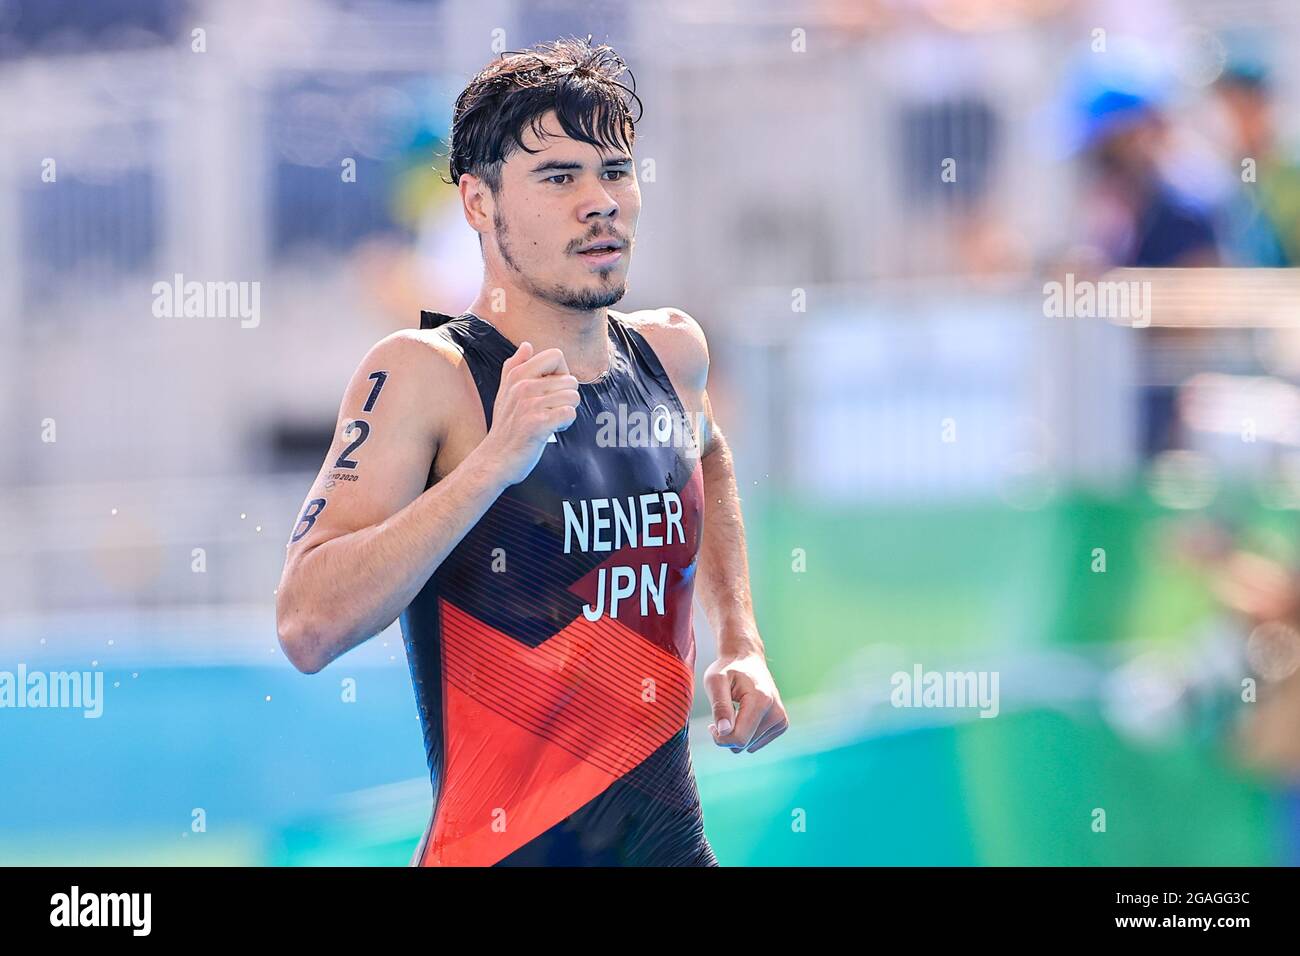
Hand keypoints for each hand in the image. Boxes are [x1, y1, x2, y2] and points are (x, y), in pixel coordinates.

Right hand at [480, 341, 579, 485]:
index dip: (562, 372)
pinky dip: (565, 424)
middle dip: (566, 398)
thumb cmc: (505, 427)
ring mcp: (530, 405)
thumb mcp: (504, 393)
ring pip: (573, 397)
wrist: (495, 460)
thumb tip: (527, 345)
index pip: (556, 355)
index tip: (552, 390)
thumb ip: (514, 367)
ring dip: (566, 412)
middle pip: (570, 380)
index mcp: (517, 376)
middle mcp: (523, 386)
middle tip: (549, 412)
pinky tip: (552, 430)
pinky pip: (569, 413)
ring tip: (550, 420)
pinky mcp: (538, 424)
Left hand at [703, 651, 788, 753]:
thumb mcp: (715, 681)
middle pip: (743, 744)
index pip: (739, 738)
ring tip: (734, 711)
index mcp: (761, 700)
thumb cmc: (729, 670)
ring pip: (748, 746)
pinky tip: (745, 715)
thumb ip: (719, 705)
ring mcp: (781, 720)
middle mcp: (776, 712)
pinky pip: (755, 743)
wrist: (748, 660)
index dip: (720, 737)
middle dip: (727, 735)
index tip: (711, 725)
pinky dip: (746, 733)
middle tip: (722, 714)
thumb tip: (723, 731)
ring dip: (736, 733)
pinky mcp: (781, 725)